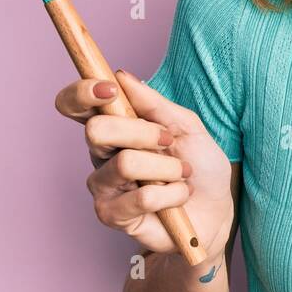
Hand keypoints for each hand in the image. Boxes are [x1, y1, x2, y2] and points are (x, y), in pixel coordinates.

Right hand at [54, 69, 233, 257]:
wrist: (216, 210)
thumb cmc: (199, 165)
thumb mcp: (186, 126)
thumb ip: (154, 103)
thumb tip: (121, 76)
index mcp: (114, 126)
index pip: (75, 105)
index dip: (82, 93)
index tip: (110, 90)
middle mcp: (100, 154)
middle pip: (96, 130)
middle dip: (143, 132)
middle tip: (169, 142)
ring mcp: (102, 185)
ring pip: (125, 163)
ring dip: (167, 168)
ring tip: (181, 176)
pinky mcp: (111, 215)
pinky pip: (142, 197)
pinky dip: (172, 194)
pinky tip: (177, 198)